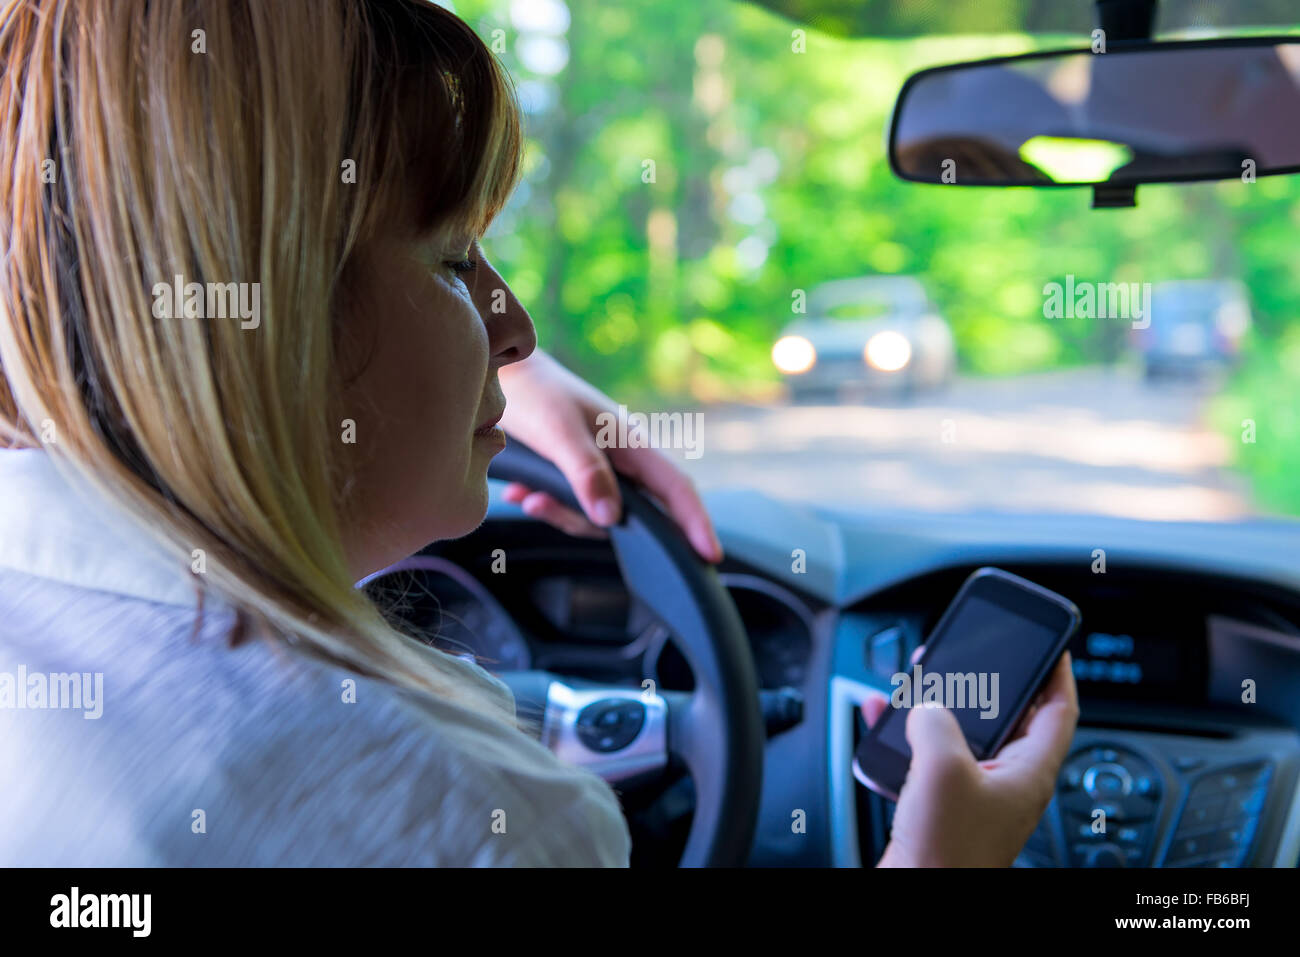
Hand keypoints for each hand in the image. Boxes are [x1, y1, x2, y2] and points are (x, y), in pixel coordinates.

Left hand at [497, 350, 722, 562]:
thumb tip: (611, 519)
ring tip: (525, 494)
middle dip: (586, 521)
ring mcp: (603, 466)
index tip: (710, 555)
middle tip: (542, 507)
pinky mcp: (579, 473)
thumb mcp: (559, 433)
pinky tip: (521, 493)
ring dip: (559, 511)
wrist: (503, 373)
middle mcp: (623, 458)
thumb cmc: (536, 395)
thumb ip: (587, 474)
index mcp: (633, 443)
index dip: (696, 522)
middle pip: (633, 513)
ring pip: (598, 515)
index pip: (676, 488)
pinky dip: (548, 505)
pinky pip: (575, 506)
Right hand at [864, 650, 1078, 866]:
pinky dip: (911, 734)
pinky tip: (887, 719)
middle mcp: (1007, 782)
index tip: (1052, 646)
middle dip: (988, 682)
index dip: (1057, 674)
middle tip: (975, 655)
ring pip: (965, 735)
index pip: (1059, 711)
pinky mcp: (945, 807)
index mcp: (1028, 771)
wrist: (920, 897)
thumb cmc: (947, 853)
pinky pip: (932, 758)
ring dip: (942, 706)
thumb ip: (937, 722)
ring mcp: (976, 796)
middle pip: (1009, 717)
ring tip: (923, 681)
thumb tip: (927, 707)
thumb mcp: (943, 768)